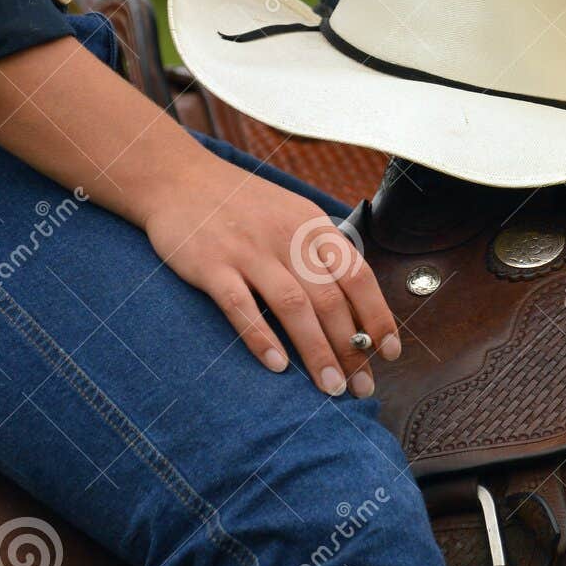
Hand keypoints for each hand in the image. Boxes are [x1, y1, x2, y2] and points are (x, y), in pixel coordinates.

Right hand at [0, 41, 397, 397]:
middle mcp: (286, 237)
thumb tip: (357, 309)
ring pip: (294, 306)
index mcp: (312, 226)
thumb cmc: (241, 207)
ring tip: (330, 388)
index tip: (389, 353)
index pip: (358, 275)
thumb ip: (320, 254)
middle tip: (361, 387)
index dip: (378, 316)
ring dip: (316, 351)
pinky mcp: (211, 264)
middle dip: (351, 348)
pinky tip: (277, 366)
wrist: (177, 178)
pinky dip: (261, 337)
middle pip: (330, 298)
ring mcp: (247, 250)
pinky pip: (241, 305)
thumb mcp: (291, 216)